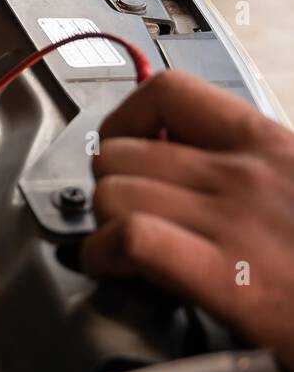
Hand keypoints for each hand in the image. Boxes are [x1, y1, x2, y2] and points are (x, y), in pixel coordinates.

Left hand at [82, 70, 293, 369]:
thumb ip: (251, 168)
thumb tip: (188, 161)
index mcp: (269, 145)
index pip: (169, 92)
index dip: (127, 119)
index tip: (127, 145)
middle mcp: (245, 175)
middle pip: (121, 151)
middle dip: (109, 183)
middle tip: (123, 209)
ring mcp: (233, 224)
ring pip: (114, 192)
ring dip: (102, 222)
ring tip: (117, 244)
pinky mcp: (227, 279)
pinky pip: (133, 237)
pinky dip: (105, 253)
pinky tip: (114, 267)